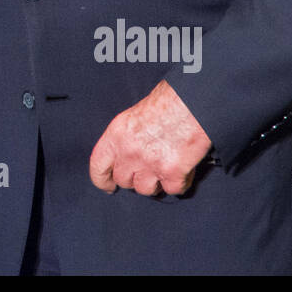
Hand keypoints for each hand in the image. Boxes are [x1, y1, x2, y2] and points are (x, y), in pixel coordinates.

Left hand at [88, 80, 211, 195]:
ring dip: (156, 183)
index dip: (102, 180)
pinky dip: (179, 183)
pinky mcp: (173, 173)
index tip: (108, 186)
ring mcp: (151, 164)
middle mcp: (130, 152)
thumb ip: (126, 137)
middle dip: (135, 178)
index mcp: (116, 134)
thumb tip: (125, 153)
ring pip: (146, 190)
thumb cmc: (167, 101)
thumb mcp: (134, 114)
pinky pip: (172, 190)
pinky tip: (183, 170)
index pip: (98, 166)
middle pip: (123, 181)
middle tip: (147, 168)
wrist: (193, 102)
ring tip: (165, 168)